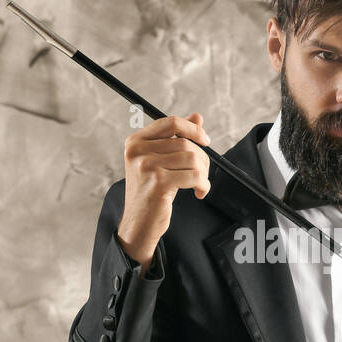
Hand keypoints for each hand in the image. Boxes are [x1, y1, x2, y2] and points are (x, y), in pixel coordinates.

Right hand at [118, 112, 210, 272]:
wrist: (139, 224)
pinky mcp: (158, 183)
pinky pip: (194, 176)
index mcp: (136, 141)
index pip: (171, 122)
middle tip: (201, 175)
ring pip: (192, 158)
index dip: (193, 129)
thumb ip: (176, 138)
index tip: (205, 140)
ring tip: (199, 185)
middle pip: (185, 143)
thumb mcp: (161, 162)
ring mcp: (147, 166)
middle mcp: (138, 151)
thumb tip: (197, 117)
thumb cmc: (151, 192)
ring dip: (203, 174)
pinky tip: (199, 192)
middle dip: (202, 159)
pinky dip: (203, 185)